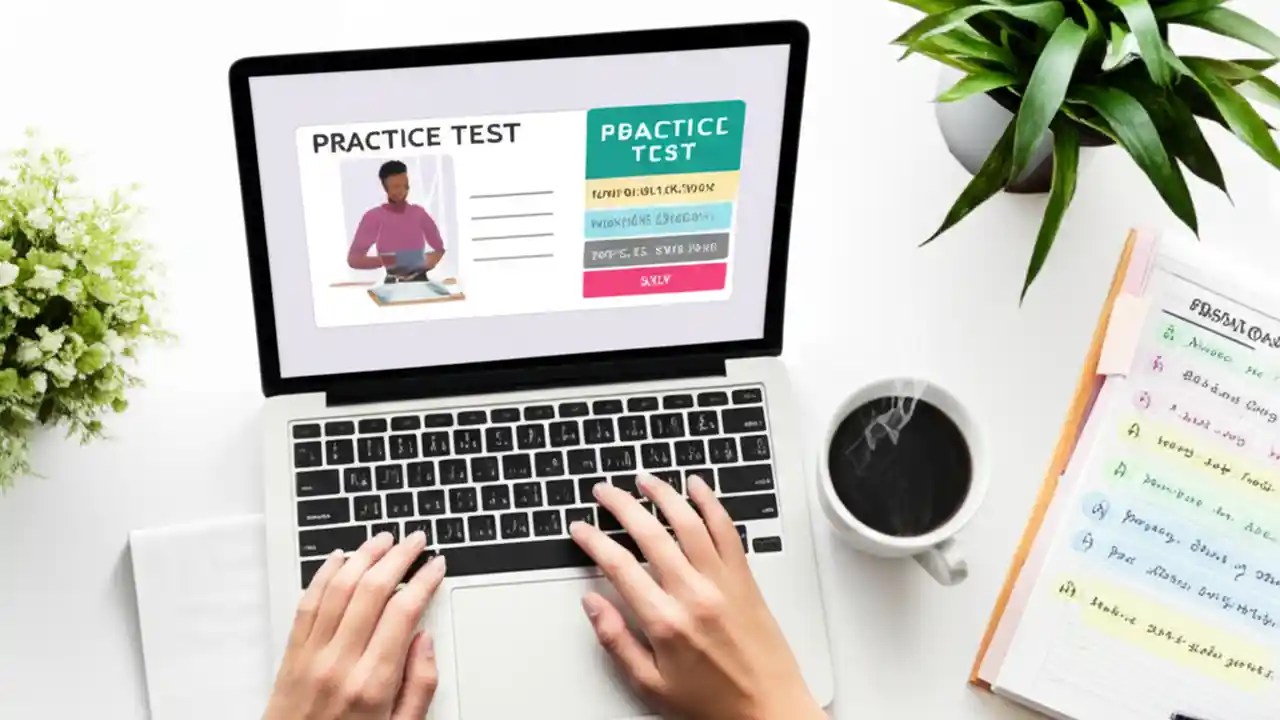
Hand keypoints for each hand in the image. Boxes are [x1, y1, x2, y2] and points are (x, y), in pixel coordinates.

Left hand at [263, 532, 445, 719]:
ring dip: (363, 556)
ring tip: (382, 540)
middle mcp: (340, 663)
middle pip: (372, 589)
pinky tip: (339, 559)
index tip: (436, 565)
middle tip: (415, 541)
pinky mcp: (291, 654)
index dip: (424, 580)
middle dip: (398, 557)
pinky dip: (324, 574)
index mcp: (373, 684)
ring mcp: (311, 656)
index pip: (404, 612)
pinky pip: (307, 602)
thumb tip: (425, 641)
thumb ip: (420, 687)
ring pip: (339, 587)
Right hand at [570, 473, 824, 719]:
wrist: (771, 711)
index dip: (594, 541)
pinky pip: (727, 530)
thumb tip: (593, 604)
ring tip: (644, 480)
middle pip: (650, 534)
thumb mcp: (651, 685)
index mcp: (666, 622)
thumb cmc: (715, 705)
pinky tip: (698, 487)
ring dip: (664, 494)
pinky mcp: (746, 580)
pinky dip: (711, 503)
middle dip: (621, 506)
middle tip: (604, 491)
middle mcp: (695, 594)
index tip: (581, 529)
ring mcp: (723, 582)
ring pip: (689, 522)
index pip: (619, 566)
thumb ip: (617, 641)